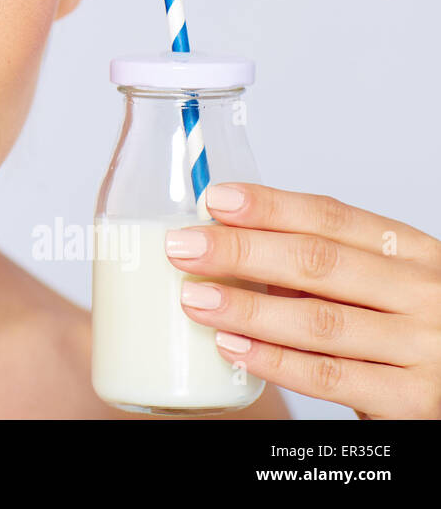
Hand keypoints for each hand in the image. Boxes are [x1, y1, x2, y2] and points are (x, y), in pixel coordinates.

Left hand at [165, 182, 440, 418]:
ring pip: (318, 321)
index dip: (270, 206)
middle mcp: (421, 292)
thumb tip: (227, 238)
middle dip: (242, 252)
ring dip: (247, 308)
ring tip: (194, 298)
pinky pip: (329, 377)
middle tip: (183, 247)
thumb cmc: (407, 327)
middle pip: (319, 262)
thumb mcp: (380, 282)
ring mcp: (421, 347)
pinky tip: (232, 347)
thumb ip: (320, 264)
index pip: (332, 217)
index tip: (216, 199)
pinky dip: (274, 361)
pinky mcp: (410, 400)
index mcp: (409, 251)